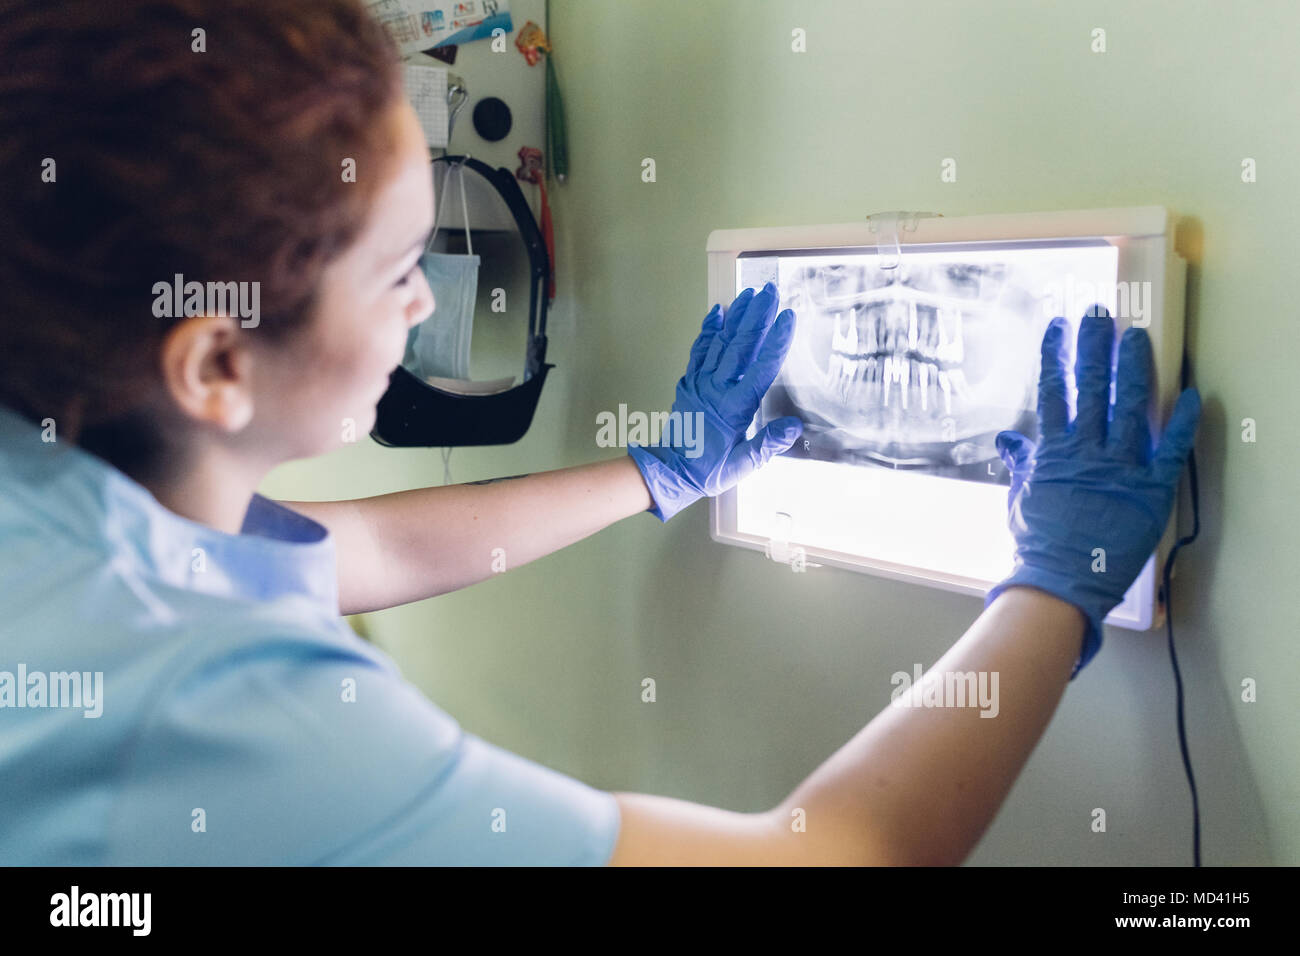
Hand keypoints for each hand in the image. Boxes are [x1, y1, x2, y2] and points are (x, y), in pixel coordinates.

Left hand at [628, 282, 803, 521]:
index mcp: (734, 408)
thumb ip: (767, 444)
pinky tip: (717, 311)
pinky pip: (699, 350)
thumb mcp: (742, 465)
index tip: (788, 317)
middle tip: (771, 290)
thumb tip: (793, 426)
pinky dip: (709, 330)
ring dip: (736, 316)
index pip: (761, 369)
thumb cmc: (708, 470)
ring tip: (750, 293)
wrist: (669, 472)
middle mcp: (717, 389)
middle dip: (757, 315)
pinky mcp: (690, 382)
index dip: (776, 342)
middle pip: (741, 345)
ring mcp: (701, 382)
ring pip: (721, 342)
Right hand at [986, 307, 1200, 678]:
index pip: (1053, 392)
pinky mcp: (1150, 489)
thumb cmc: (1038, 542)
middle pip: (1090, 388)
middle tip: (1099, 314)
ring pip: (1128, 406)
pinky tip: (1190, 394)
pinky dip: (1181, 422)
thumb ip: (1020, 462)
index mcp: (1054, 452)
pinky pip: (1169, 450)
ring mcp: (1119, 468)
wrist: (1060, 581)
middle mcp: (1087, 452)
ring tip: (1134, 336)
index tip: (1059, 327)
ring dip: (1131, 368)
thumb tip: (1007, 438)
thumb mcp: (1022, 496)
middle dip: (1093, 347)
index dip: (1056, 356)